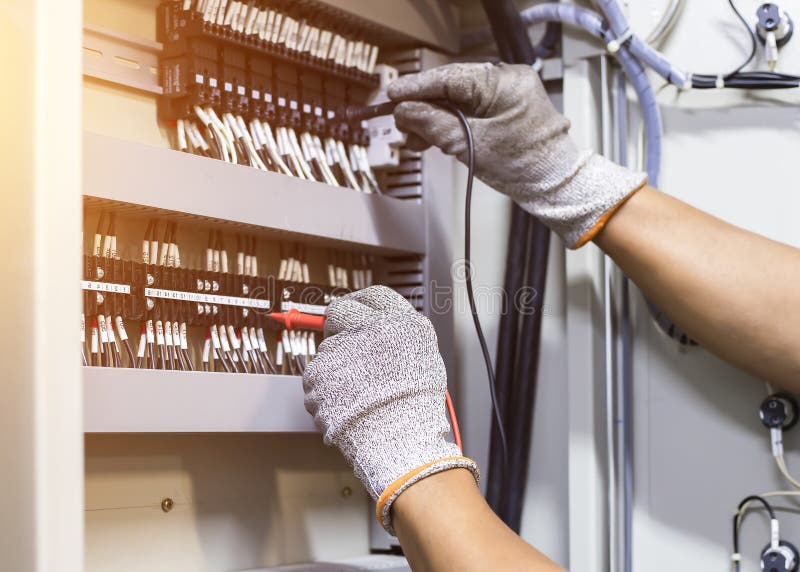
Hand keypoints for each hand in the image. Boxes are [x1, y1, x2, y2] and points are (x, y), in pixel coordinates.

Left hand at [302, 286, 478, 533]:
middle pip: (341, 312)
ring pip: (327, 349)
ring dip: (334, 368)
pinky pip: (315, 376)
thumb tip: (380, 331)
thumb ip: (400, 337)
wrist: (400, 440)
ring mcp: (342, 348)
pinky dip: (324, 391)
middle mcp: (370, 328)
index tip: (354, 308)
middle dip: (338, 327)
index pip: (374, 296)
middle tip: (345, 350)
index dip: (361, 302)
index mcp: (400, 323)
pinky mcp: (319, 370)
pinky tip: (343, 405)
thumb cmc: (415, 409)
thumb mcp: (423, 359)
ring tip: (355, 394)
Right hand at [388, 62, 646, 247]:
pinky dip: (450, 124)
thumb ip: (435, 126)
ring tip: (414, 137)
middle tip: (400, 121)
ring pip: (458, 100)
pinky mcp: (504, 110)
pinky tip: (431, 136)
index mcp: (504, 82)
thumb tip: (404, 112)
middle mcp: (506, 81)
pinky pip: (469, 111)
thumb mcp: (472, 146)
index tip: (393, 95)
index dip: (418, 87)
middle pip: (452, 87)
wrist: (556, 186)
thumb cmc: (525, 166)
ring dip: (434, 118)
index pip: (450, 78)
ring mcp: (506, 95)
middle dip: (424, 106)